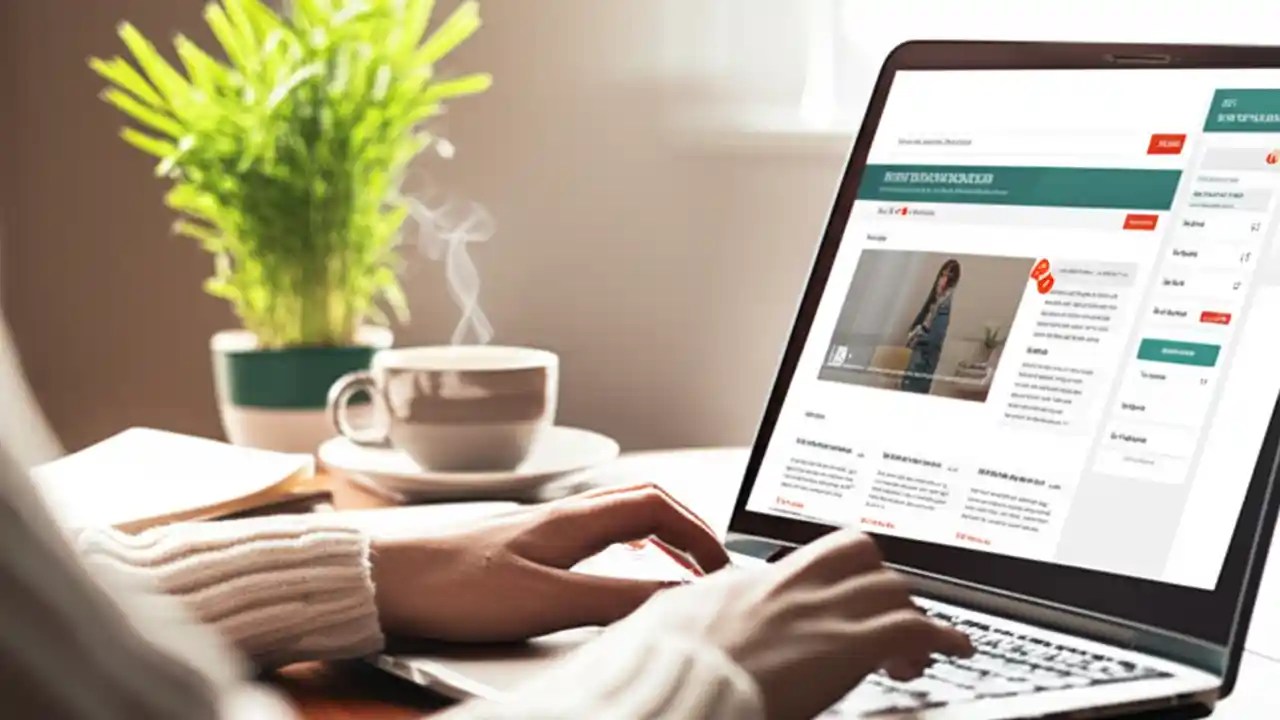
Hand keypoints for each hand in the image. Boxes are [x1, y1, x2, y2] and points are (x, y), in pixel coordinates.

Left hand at [369, 483, 728, 641]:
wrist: (384, 580)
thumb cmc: (455, 587)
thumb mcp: (546, 601)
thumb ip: (615, 600)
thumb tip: (678, 598)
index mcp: (574, 520)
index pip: (658, 506)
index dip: (699, 533)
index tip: (721, 569)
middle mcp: (562, 515)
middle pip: (644, 502)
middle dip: (687, 529)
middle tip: (710, 566)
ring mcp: (541, 529)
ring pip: (618, 516)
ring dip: (658, 535)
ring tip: (677, 568)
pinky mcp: (521, 547)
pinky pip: (592, 534)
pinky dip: (625, 546)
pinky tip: (615, 570)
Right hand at [624, 529, 972, 719]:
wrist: (675, 688)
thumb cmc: (664, 673)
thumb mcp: (662, 631)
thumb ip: (683, 619)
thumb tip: (669, 624)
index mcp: (745, 585)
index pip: (801, 562)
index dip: (831, 580)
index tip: (836, 601)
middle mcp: (788, 586)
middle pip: (854, 553)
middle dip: (877, 581)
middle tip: (883, 614)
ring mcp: (820, 611)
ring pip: (890, 585)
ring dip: (907, 612)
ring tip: (913, 647)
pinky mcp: (849, 644)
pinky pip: (914, 625)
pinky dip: (943, 634)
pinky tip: (956, 648)